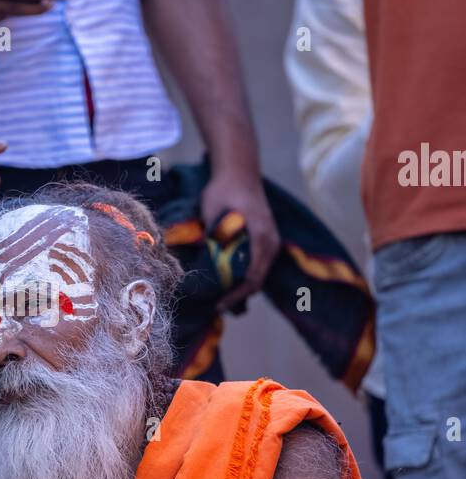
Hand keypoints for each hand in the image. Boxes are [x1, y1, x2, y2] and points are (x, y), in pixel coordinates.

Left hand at [202, 167, 278, 309]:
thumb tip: (206, 264)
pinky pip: (258, 264)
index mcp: (260, 236)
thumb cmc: (224, 189)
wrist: (239, 171)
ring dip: (242, 288)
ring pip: (259, 274)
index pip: (252, 277)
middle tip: (218, 307)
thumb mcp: (212, 212)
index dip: (235, 295)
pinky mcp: (265, 239)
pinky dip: (245, 276)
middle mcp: (270, 241)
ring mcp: (270, 240)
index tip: (219, 305)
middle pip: (258, 280)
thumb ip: (212, 237)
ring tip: (221, 299)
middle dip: (238, 297)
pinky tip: (228, 281)